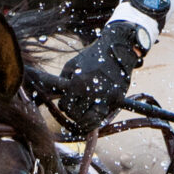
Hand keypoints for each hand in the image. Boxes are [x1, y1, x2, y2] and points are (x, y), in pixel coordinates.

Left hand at [49, 19, 146, 136]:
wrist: (119, 50)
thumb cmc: (93, 56)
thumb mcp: (72, 64)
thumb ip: (62, 80)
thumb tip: (55, 94)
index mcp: (78, 83)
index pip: (65, 105)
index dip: (63, 105)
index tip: (66, 102)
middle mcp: (91, 92)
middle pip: (75, 115)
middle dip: (72, 113)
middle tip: (74, 108)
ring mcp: (105, 98)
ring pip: (89, 121)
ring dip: (82, 121)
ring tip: (81, 117)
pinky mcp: (115, 101)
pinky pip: (102, 119)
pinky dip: (94, 123)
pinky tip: (91, 121)